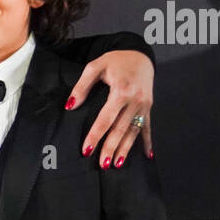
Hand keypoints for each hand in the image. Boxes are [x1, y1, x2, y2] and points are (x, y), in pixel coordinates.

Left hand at [65, 50, 153, 167]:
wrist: (140, 55)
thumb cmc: (116, 61)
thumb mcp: (95, 66)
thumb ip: (82, 86)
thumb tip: (70, 106)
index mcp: (121, 91)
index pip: (105, 118)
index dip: (96, 135)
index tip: (87, 149)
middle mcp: (135, 100)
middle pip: (120, 128)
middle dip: (111, 148)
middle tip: (103, 164)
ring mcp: (144, 105)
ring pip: (134, 131)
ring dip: (126, 149)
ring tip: (118, 164)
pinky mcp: (149, 107)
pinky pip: (148, 127)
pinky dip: (148, 142)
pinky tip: (148, 155)